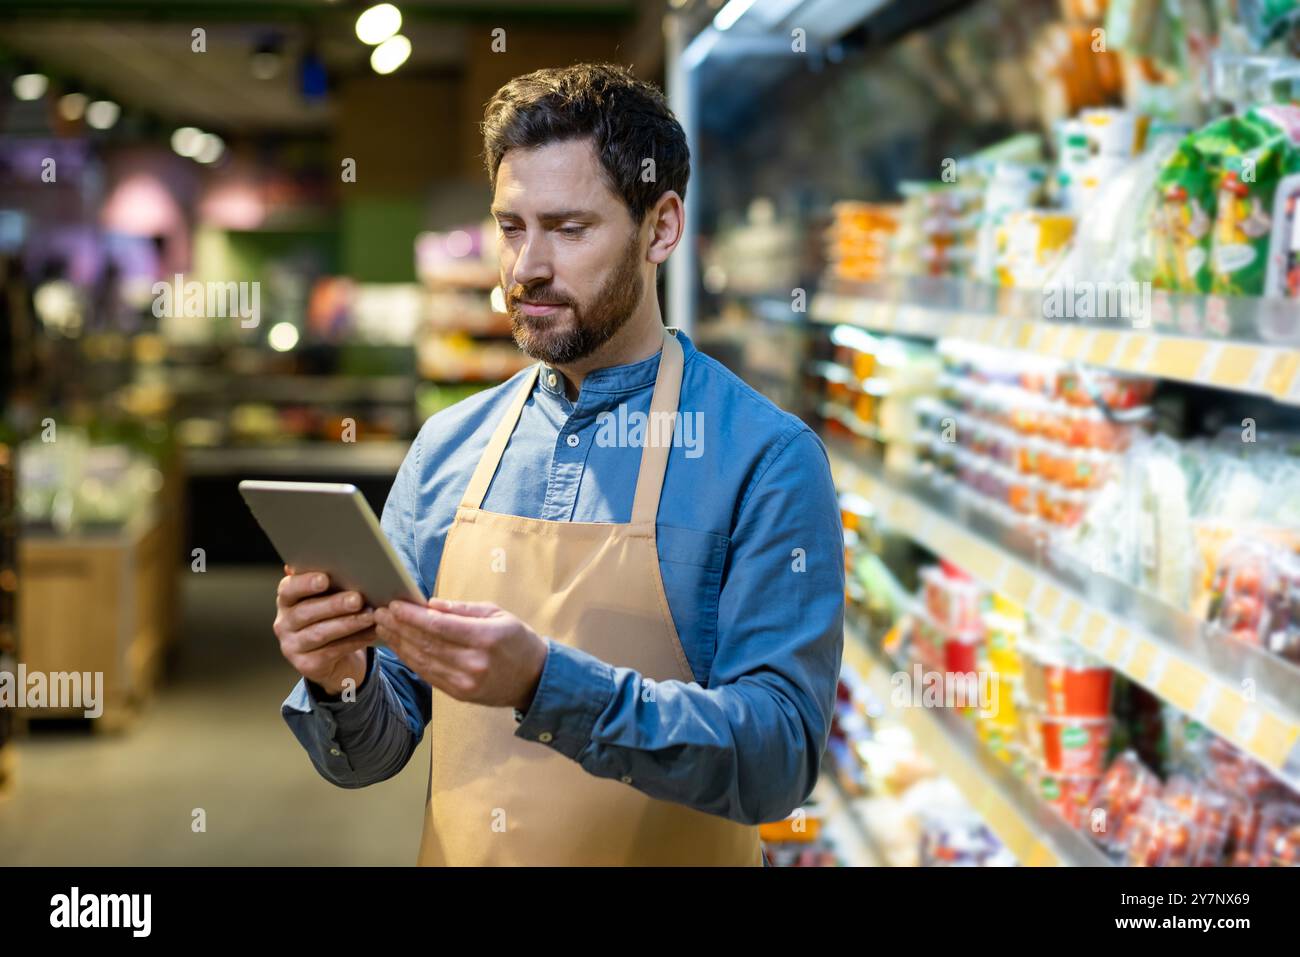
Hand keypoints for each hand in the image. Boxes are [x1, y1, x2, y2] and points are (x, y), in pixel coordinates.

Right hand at [273, 565, 375, 696]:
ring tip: (370, 615)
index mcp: (286, 599)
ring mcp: (292, 646)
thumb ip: (332, 581)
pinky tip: (372, 632)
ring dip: (348, 623)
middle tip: (358, 598)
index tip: (324, 578)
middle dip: (334, 604)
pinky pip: (332, 652)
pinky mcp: (305, 666)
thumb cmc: (332, 616)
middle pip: (306, 612)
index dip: (304, 583)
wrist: (333, 658)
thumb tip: (349, 559)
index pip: (288, 589)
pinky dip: (355, 641)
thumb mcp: (329, 597)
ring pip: (320, 633)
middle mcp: (284, 623)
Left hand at [373, 598, 547, 710]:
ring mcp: (465, 682)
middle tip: (380, 613)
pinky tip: (399, 647)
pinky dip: (410, 660)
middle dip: (399, 627)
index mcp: (485, 638)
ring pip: (422, 660)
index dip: (412, 615)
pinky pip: (428, 674)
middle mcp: (474, 662)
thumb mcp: (498, 614)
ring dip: (399, 643)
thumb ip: (463, 610)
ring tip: (383, 628)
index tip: (394, 604)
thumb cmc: (517, 640)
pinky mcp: (459, 694)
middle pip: (426, 643)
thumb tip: (430, 605)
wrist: (534, 679)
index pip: (439, 626)